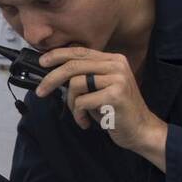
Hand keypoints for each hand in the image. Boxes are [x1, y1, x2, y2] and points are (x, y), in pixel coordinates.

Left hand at [34, 46, 166, 160]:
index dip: (58, 55)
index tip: (42, 62)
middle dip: (51, 79)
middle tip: (40, 91)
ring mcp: (117, 79)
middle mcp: (117, 65)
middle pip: (73, 65)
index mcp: (113, 60)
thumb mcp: (100, 88)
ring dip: (71, 104)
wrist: (141, 130)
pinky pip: (82, 102)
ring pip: (75, 84)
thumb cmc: (116, 111)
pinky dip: (79, 115)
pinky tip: (86, 122)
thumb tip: (54, 74)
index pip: (80, 51)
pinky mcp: (115, 95)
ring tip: (79, 114)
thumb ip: (84, 77)